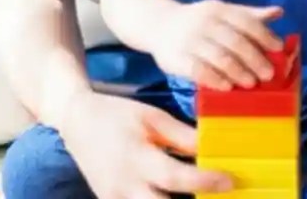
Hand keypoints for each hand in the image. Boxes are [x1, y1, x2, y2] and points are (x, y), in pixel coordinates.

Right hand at [58, 91, 232, 198]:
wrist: (77, 122)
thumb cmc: (117, 115)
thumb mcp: (152, 117)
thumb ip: (182, 136)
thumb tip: (213, 149)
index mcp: (136, 158)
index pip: (175, 177)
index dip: (205, 182)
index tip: (230, 181)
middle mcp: (124, 186)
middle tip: (220, 197)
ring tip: (204, 196)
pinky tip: (181, 196)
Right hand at [150, 0, 283, 90]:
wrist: (158, 23)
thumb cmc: (199, 21)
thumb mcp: (222, 13)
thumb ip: (249, 15)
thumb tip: (279, 12)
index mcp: (218, 9)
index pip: (246, 21)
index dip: (264, 35)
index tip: (278, 50)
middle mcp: (204, 22)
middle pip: (235, 41)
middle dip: (254, 59)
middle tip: (269, 74)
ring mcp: (189, 40)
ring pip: (219, 57)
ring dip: (238, 72)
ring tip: (251, 83)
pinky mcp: (176, 58)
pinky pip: (198, 71)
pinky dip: (215, 80)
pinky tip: (227, 87)